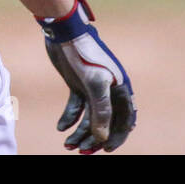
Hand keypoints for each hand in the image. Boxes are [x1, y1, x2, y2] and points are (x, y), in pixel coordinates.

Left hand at [37, 0, 136, 153]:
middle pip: (105, 121)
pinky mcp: (78, 84)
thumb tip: (101, 137)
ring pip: (89, 117)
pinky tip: (61, 127)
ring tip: (68, 145)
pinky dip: (69, 118)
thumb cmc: (84, 54)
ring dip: (80, 132)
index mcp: (120, 89)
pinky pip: (76, 107)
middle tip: (81, 151)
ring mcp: (93, 87)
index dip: (117, 136)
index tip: (105, 149)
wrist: (64, 32)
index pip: (124, 120)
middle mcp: (109, 90)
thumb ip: (100, 110)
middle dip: (94, 138)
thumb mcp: (94, 83)